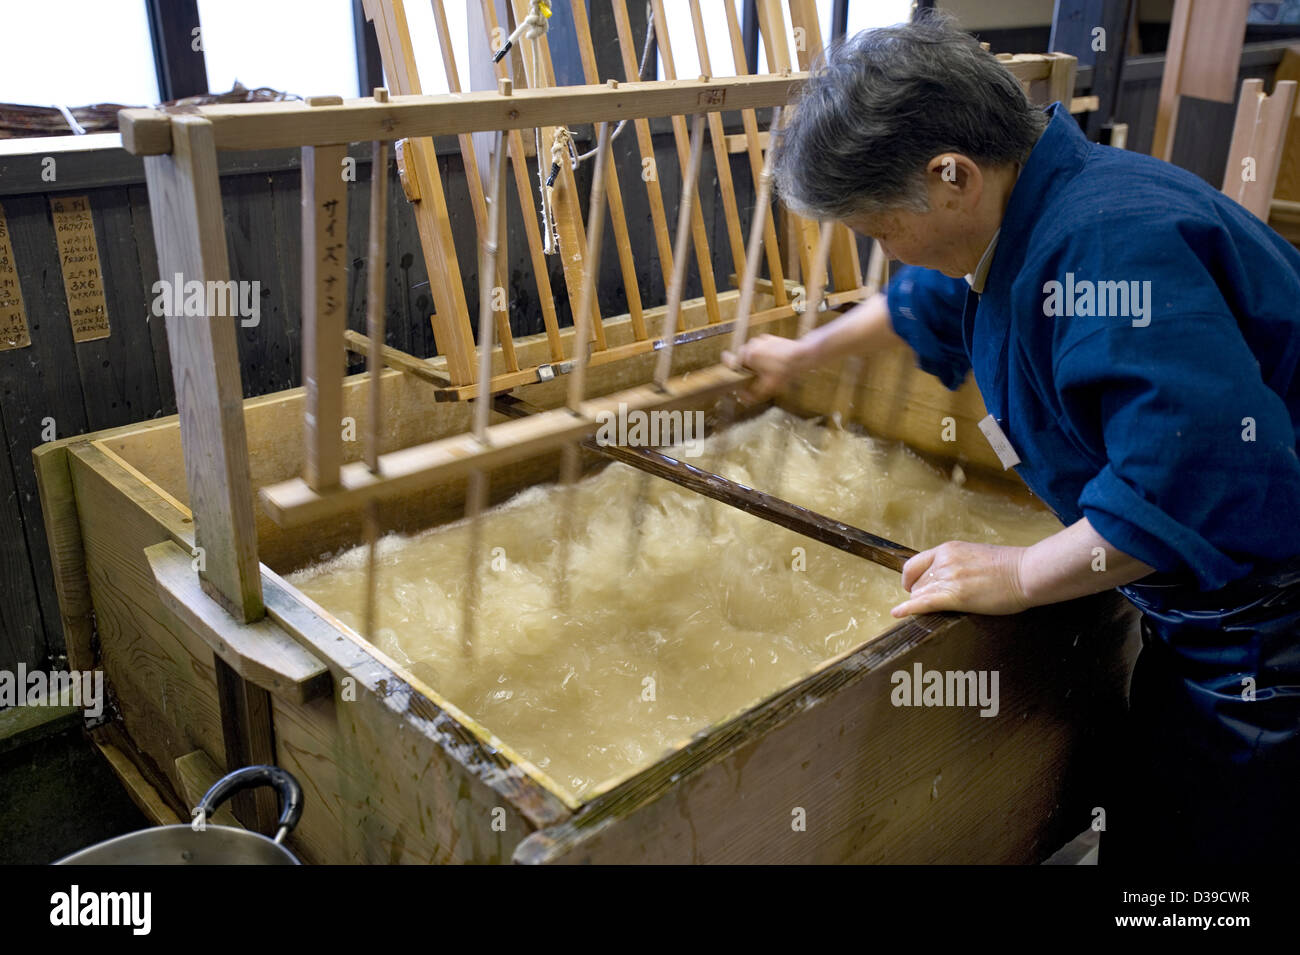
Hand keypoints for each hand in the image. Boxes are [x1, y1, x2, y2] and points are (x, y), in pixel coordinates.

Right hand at [722, 334, 811, 400]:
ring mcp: (761, 339)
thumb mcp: (768, 387)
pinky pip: (762, 347)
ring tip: (767, 369)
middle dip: (746, 366)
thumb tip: (742, 398)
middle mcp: (751, 345)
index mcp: (747, 355)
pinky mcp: (770, 338)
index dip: (730, 369)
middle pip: (742, 357)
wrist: (802, 355)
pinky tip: (774, 362)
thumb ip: (752, 395)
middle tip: (756, 375)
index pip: (729, 360)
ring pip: (752, 351)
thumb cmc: (784, 370)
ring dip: (756, 359)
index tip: (731, 373)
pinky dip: (765, 353)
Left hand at [891, 541, 1031, 617]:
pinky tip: (898, 613)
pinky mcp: (955, 595)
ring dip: (924, 604)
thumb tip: (948, 576)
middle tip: (932, 604)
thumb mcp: (976, 555)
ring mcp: (949, 577)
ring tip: (932, 612)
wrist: (1026, 572)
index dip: (911, 578)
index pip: (915, 563)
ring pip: (920, 594)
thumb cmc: (1009, 566)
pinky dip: (908, 608)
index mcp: (948, 549)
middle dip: (921, 594)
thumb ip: (957, 562)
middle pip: (917, 582)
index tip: (912, 587)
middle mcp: (944, 561)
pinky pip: (924, 603)